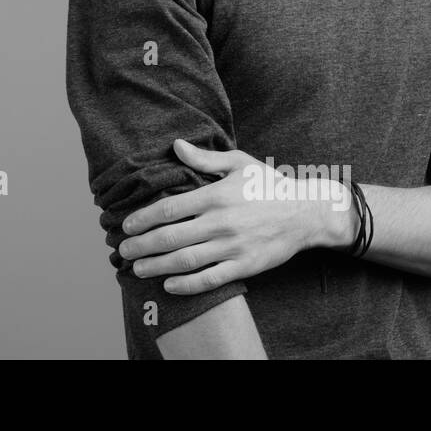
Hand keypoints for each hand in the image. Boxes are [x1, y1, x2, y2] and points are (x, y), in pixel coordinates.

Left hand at [118, 140, 340, 294]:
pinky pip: (211, 279)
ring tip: (138, 269)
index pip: (170, 209)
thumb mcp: (239, 163)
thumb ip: (205, 158)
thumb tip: (175, 145)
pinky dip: (187, 284)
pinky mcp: (246, 266)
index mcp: (216, 195)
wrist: (306, 213)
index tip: (127, 225)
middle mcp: (222, 222)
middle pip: (172, 237)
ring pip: (187, 261)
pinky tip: (169, 285)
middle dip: (143, 246)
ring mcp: (233, 246)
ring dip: (158, 266)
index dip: (144, 218)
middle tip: (123, 250)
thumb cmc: (269, 185)